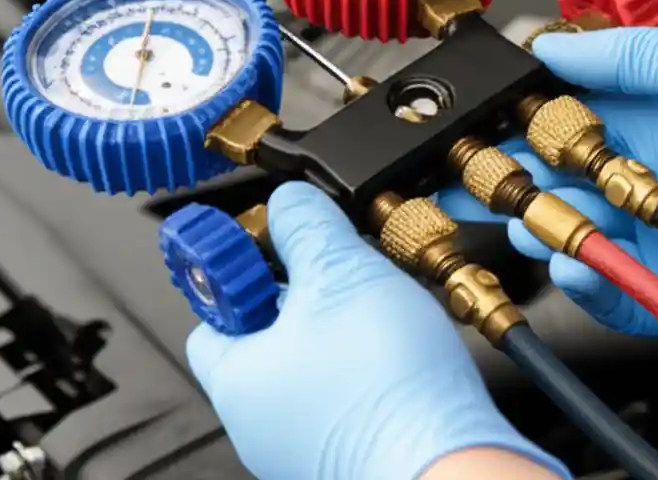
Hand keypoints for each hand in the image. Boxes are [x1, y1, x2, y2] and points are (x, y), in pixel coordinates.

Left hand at [186, 182, 568, 479]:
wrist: (448, 461)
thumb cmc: (387, 387)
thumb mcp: (342, 272)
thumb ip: (308, 227)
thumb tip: (289, 202)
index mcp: (236, 380)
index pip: (209, 314)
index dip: (240, 270)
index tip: (268, 244)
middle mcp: (260, 423)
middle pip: (266, 338)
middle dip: (304, 298)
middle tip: (338, 273)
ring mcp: (304, 446)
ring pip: (311, 368)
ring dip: (341, 334)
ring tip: (379, 313)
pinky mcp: (350, 456)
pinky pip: (346, 399)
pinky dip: (368, 372)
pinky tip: (400, 355)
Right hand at [441, 28, 657, 334]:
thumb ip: (622, 53)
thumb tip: (547, 43)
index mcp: (633, 118)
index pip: (548, 116)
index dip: (509, 119)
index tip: (478, 119)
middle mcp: (626, 173)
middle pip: (539, 176)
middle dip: (500, 176)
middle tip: (471, 176)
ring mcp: (636, 230)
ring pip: (554, 231)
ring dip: (532, 225)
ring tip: (534, 217)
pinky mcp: (650, 284)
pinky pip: (593, 288)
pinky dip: (574, 277)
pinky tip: (575, 258)